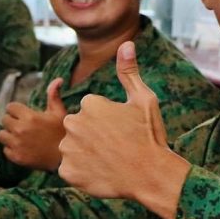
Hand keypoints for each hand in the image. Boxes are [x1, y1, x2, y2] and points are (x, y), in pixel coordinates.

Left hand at [0, 78, 66, 170]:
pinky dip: (11, 148)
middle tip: (21, 126)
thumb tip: (58, 79)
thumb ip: (54, 95)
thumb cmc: (62, 133)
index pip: (10, 107)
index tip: (22, 114)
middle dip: (12, 121)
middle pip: (4, 120)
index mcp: (30, 117)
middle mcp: (20, 129)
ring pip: (1, 135)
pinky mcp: (16, 157)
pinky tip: (21, 147)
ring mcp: (17, 144)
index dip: (16, 110)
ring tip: (19, 136)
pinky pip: (5, 149)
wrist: (65, 158)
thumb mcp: (59, 112)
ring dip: (8, 135)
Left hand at [58, 41, 190, 218]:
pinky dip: (81, 172)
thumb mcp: (144, 99)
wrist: (152, 175)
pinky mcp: (67, 171)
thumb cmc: (150, 136)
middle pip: (78, 127)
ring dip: (85, 154)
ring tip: (108, 161)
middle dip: (92, 135)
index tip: (122, 131)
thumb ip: (129, 72)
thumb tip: (125, 43)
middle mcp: (73, 123)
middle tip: (115, 147)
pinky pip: (69, 169)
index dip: (107, 121)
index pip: (91, 110)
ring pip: (72, 148)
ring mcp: (69, 149)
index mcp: (90, 104)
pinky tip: (100, 173)